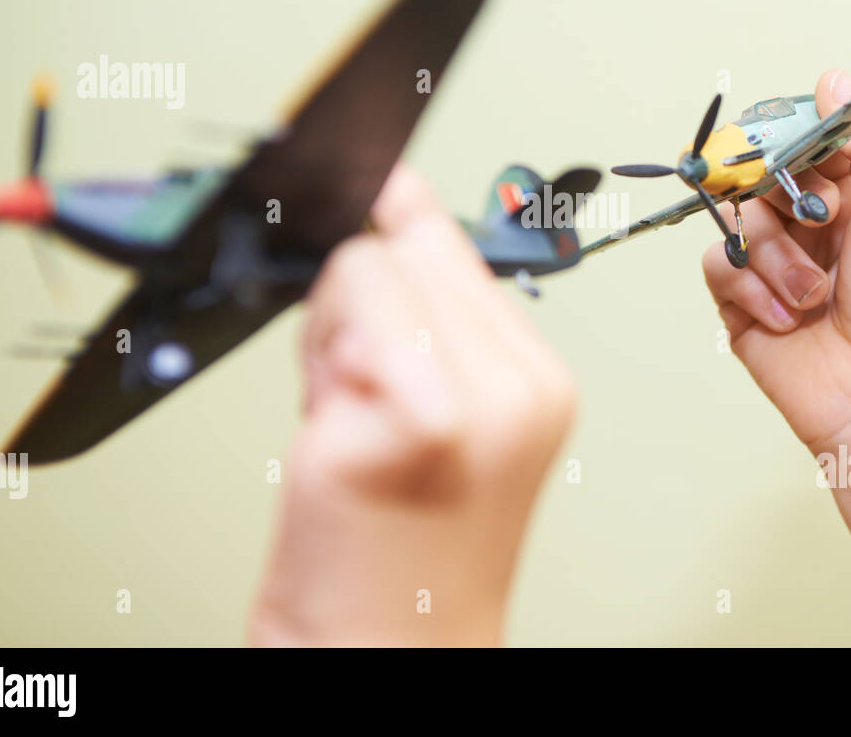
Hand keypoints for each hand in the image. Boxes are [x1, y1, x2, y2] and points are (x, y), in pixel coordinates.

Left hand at [249, 165, 576, 645]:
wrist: (391, 650)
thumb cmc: (403, 548)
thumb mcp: (439, 417)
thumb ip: (422, 314)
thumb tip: (390, 205)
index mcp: (536, 379)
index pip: (454, 248)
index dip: (396, 237)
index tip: (374, 200)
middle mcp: (516, 386)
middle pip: (405, 248)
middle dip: (357, 299)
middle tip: (352, 381)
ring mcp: (466, 404)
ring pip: (365, 271)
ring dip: (331, 333)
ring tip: (349, 413)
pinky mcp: (403, 424)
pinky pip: (334, 325)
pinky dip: (314, 369)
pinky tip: (336, 433)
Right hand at [706, 73, 850, 644]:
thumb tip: (836, 78)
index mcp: (848, 197)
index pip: (804, 140)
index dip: (797, 140)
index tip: (804, 151)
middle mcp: (804, 223)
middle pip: (759, 173)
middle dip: (784, 200)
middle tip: (817, 223)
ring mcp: (769, 261)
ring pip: (738, 219)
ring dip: (776, 258)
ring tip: (813, 298)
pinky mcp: (738, 300)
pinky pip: (718, 265)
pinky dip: (751, 290)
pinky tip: (786, 319)